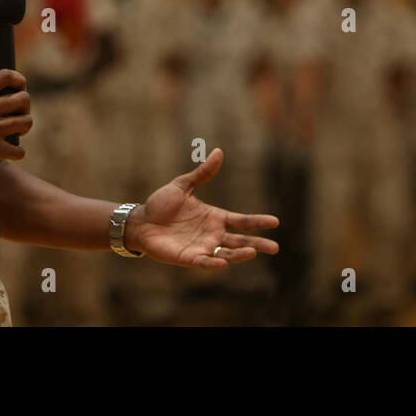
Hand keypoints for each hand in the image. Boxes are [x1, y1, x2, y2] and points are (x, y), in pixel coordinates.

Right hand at [0, 69, 31, 173]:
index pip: (6, 76)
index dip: (19, 80)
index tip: (20, 88)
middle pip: (23, 99)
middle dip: (25, 107)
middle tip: (19, 115)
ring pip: (26, 122)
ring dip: (25, 128)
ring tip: (18, 132)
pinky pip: (18, 150)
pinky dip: (18, 152)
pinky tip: (11, 152)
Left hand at [127, 148, 278, 267]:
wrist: (140, 221)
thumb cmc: (161, 204)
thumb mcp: (183, 185)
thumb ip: (202, 173)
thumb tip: (219, 152)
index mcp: (214, 217)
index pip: (241, 221)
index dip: (257, 222)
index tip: (275, 222)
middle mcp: (212, 234)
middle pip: (240, 241)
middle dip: (257, 244)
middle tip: (274, 247)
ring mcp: (201, 247)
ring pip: (226, 254)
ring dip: (239, 254)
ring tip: (252, 252)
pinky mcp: (188, 258)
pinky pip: (204, 262)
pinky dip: (213, 264)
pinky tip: (223, 263)